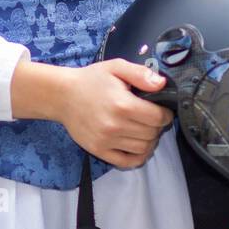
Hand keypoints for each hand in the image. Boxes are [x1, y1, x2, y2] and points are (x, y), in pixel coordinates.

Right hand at [55, 60, 173, 168]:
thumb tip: (163, 84)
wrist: (62, 95)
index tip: (163, 109)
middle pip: (152, 133)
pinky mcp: (99, 150)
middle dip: (158, 126)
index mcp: (123, 104)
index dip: (166, 114)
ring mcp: (106, 140)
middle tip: (152, 117)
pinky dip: (138, 156)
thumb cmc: (91, 80)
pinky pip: (127, 161)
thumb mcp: (116, 67)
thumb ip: (141, 74)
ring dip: (150, 140)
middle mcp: (115, 125)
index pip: (158, 117)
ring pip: (143, 148)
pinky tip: (138, 144)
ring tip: (144, 129)